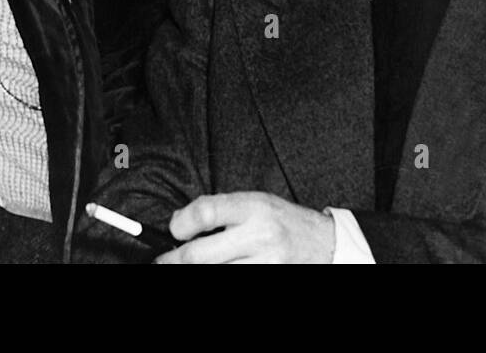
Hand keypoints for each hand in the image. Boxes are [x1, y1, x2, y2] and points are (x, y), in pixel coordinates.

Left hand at [155, 191, 334, 263]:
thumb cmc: (283, 221)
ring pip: (212, 274)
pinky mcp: (267, 280)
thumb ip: (220, 209)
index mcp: (254, 207)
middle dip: (172, 261)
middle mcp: (259, 236)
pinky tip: (215, 270)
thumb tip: (180, 224)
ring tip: (186, 266)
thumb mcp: (255, 201)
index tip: (175, 230)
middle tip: (162, 261)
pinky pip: (231, 283)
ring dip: (194, 272)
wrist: (323, 245)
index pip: (205, 213)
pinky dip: (216, 277)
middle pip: (199, 256)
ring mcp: (265, 265)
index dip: (180, 223)